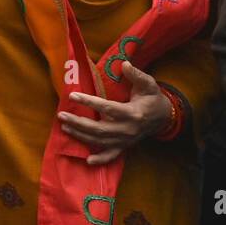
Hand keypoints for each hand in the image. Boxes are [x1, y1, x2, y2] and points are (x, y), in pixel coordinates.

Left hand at [59, 62, 173, 164]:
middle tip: (61, 115)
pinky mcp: (125, 146)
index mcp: (132, 113)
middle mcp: (128, 129)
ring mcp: (126, 140)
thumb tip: (124, 64)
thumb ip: (136, 75)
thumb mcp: (149, 84)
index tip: (72, 95)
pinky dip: (100, 159)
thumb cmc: (152, 98)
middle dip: (78, 123)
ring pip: (101, 141)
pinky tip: (88, 160)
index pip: (107, 108)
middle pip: (100, 129)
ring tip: (64, 127)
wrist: (164, 118)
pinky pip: (112, 155)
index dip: (89, 102)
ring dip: (81, 136)